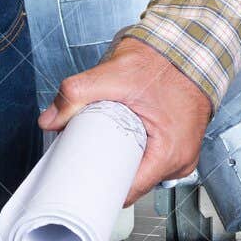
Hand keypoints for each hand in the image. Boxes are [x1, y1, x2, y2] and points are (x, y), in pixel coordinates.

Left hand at [39, 36, 213, 206]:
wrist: (190, 48)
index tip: (80, 185)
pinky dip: (135, 152)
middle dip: (106, 173)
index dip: (99, 191)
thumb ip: (76, 93)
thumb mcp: (115, 74)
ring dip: (122, 162)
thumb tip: (50, 119)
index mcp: (170, 153)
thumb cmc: (166, 62)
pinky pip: (152, 160)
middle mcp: (181, 160)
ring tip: (105, 144)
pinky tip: (124, 139)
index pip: (128, 193)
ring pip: (142, 172)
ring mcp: (182, 154)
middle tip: (85, 156)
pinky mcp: (179, 146)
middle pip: (133, 184)